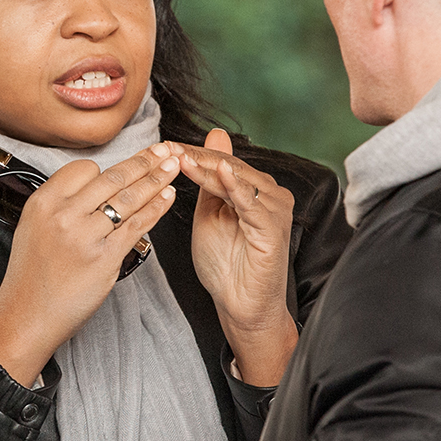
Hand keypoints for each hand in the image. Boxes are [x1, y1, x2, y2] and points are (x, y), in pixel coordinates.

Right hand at [0, 146, 181, 385]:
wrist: (27, 316)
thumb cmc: (32, 276)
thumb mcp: (33, 227)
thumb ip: (60, 204)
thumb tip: (95, 185)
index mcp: (43, 202)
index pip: (83, 169)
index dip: (105, 169)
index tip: (123, 168)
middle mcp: (63, 215)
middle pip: (112, 178)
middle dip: (144, 161)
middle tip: (164, 149)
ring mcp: (85, 236)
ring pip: (129, 199)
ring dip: (156, 179)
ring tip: (173, 167)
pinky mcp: (105, 258)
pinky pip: (137, 226)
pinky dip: (156, 209)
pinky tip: (167, 198)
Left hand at [174, 129, 297, 386]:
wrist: (239, 304)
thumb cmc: (225, 264)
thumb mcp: (209, 213)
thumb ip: (208, 178)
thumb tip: (213, 136)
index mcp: (256, 189)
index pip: (222, 162)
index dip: (193, 153)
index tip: (164, 146)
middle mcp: (271, 194)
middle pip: (229, 167)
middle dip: (197, 157)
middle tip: (167, 148)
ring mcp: (275, 210)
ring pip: (237, 181)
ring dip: (208, 169)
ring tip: (180, 158)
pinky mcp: (274, 228)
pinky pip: (252, 204)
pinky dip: (236, 188)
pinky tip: (221, 173)